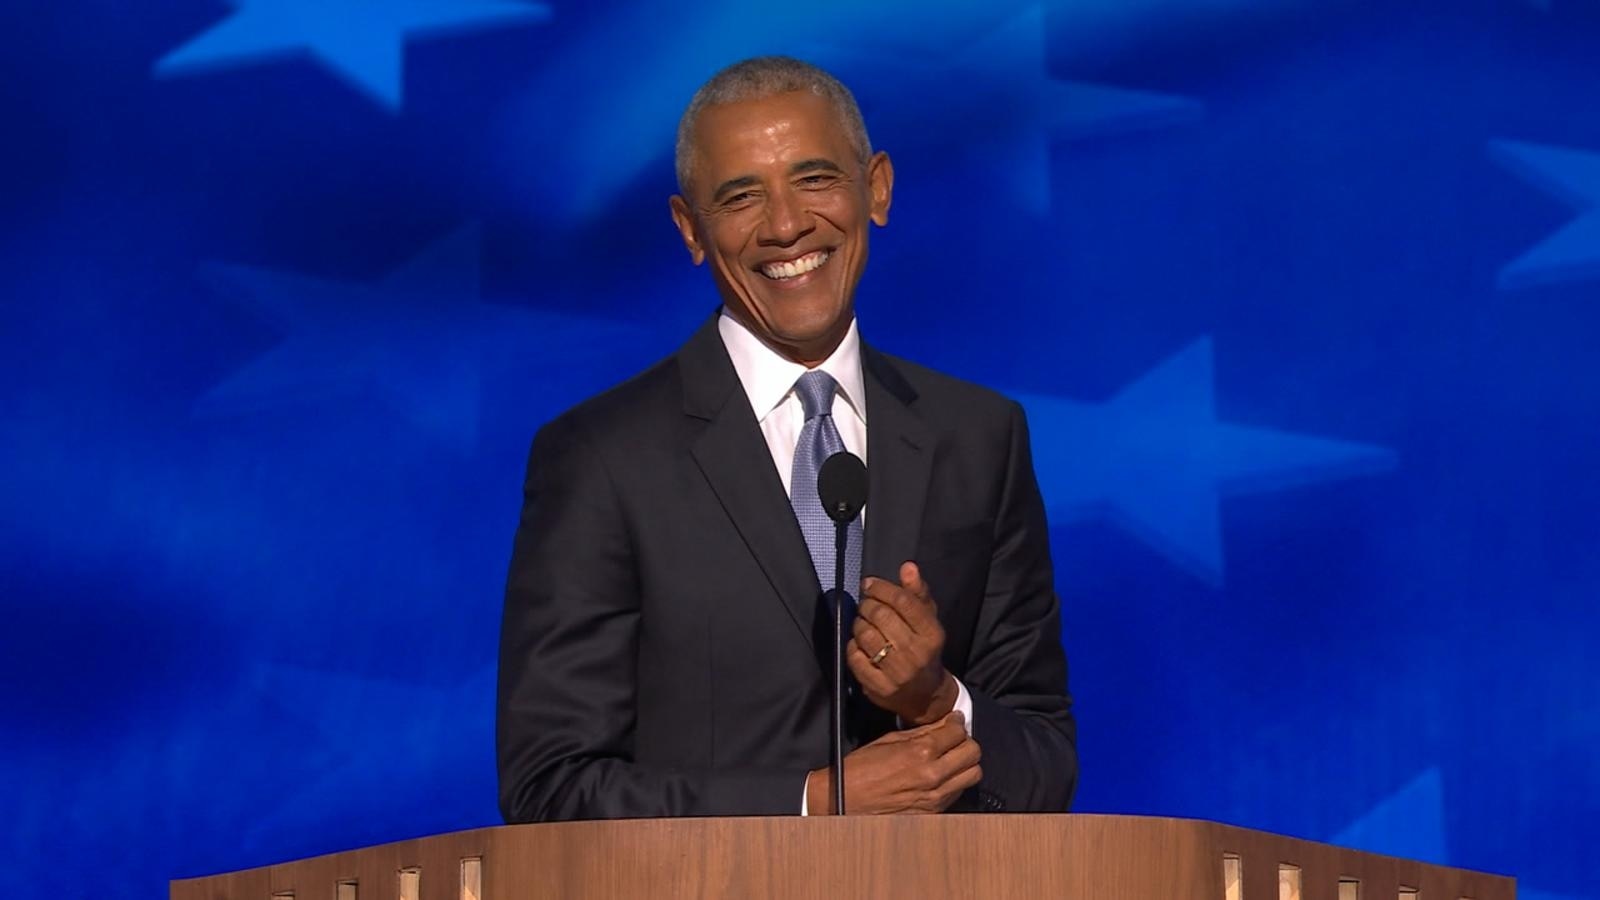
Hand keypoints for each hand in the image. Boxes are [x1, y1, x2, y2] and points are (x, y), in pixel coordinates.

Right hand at [805, 711, 980, 813]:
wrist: (844, 801)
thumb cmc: (860, 770)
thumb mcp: (889, 740)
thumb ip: (921, 732)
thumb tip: (943, 724)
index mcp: (920, 752)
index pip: (958, 732)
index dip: (957, 722)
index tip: (954, 720)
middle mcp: (932, 775)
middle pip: (973, 753)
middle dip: (966, 742)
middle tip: (955, 738)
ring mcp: (935, 797)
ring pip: (972, 775)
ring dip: (965, 763)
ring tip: (951, 758)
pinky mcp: (933, 812)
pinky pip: (958, 793)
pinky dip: (955, 782)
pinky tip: (941, 775)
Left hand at [848, 561, 958, 724]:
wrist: (926, 695)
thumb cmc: (924, 650)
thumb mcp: (928, 621)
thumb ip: (917, 593)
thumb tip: (908, 567)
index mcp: (932, 633)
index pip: (903, 601)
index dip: (881, 588)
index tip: (869, 584)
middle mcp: (916, 653)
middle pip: (881, 616)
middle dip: (867, 605)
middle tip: (865, 604)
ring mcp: (897, 672)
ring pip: (866, 635)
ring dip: (859, 623)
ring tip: (863, 622)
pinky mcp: (879, 687)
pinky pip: (855, 658)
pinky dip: (853, 646)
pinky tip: (859, 644)